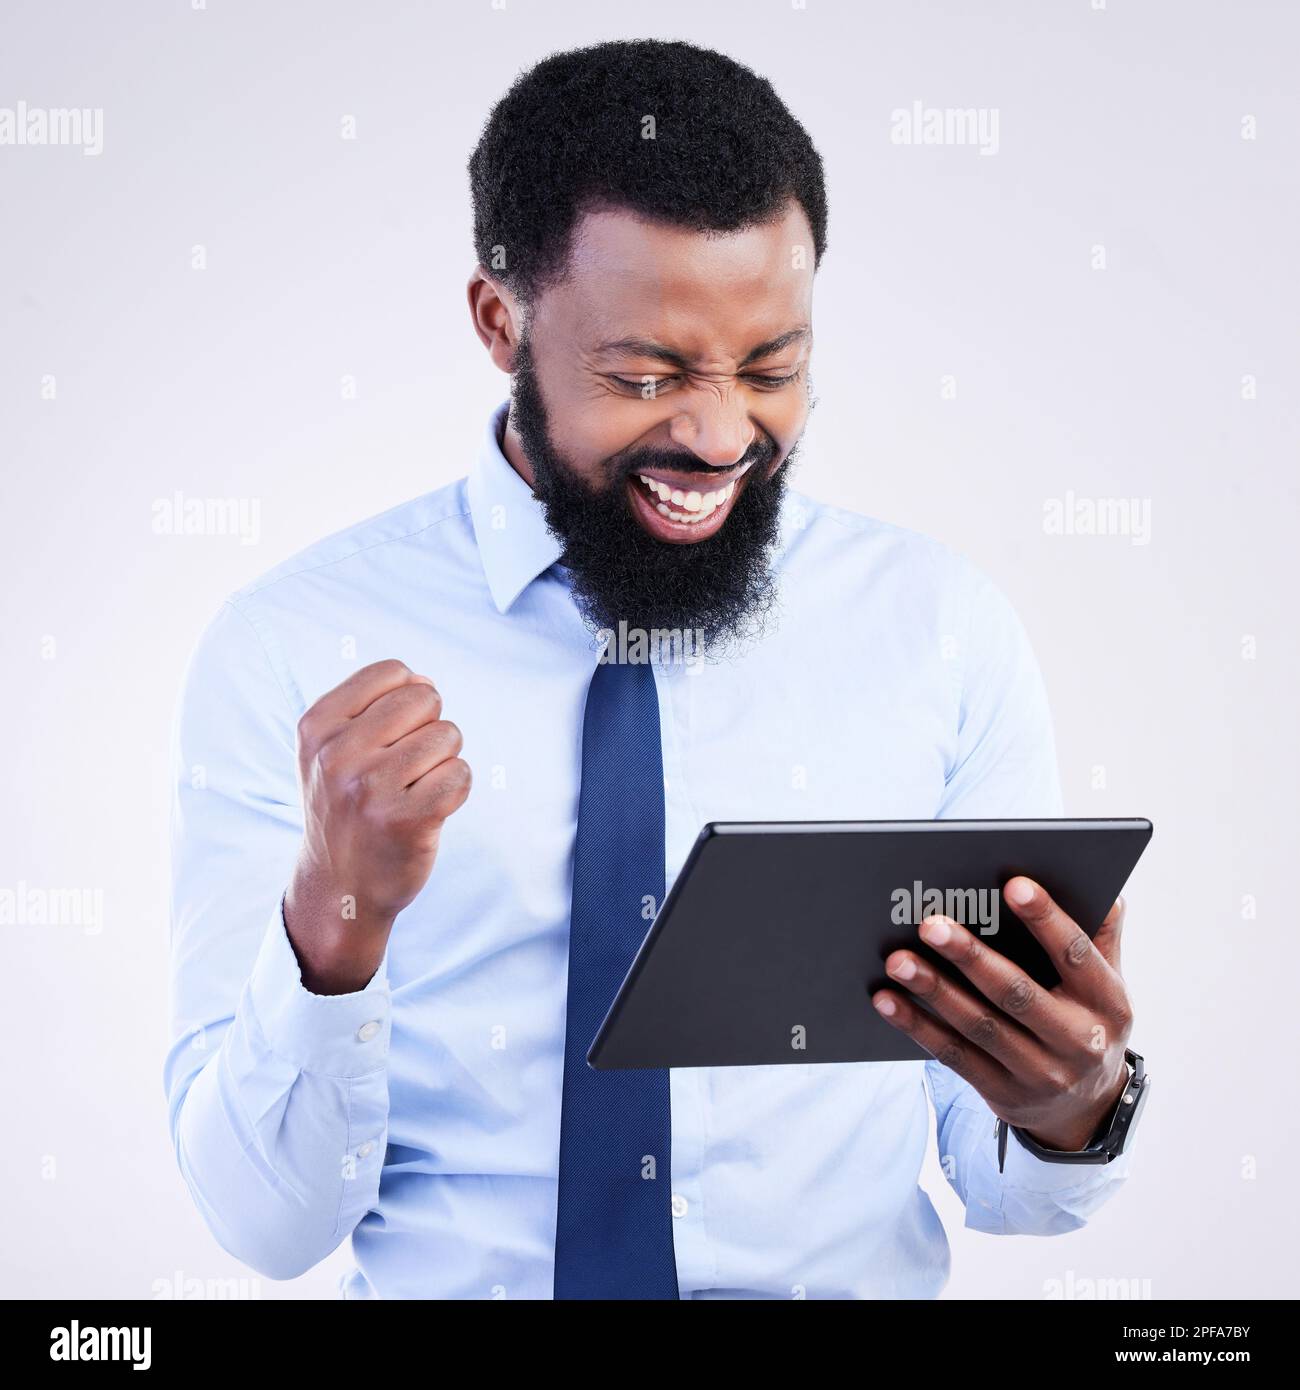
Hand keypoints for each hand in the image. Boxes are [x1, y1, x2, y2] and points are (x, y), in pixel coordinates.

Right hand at [284, 659, 471, 993]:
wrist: (340, 888)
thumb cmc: (348, 807)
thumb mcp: (333, 750)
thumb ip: (374, 706)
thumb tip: (425, 680)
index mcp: (317, 726)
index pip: (393, 672)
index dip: (409, 699)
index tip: (392, 736)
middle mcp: (338, 754)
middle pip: (426, 699)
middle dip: (430, 727)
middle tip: (407, 767)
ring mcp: (371, 788)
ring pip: (448, 735)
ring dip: (444, 761)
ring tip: (414, 790)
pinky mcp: (407, 820)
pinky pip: (461, 775)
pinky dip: (456, 790)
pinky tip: (429, 810)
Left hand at [871, 879, 1131, 1150]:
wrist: (1083, 1110)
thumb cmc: (1086, 1020)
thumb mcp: (1107, 983)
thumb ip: (1101, 935)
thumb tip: (1104, 887)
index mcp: (1107, 1002)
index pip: (1075, 954)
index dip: (1046, 919)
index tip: (1013, 885)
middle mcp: (1077, 1041)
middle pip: (1016, 993)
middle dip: (970, 957)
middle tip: (931, 924)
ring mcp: (1039, 1073)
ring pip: (979, 1026)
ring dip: (934, 990)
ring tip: (898, 959)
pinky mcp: (1002, 1093)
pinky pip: (953, 1056)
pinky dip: (917, 1026)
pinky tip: (887, 999)